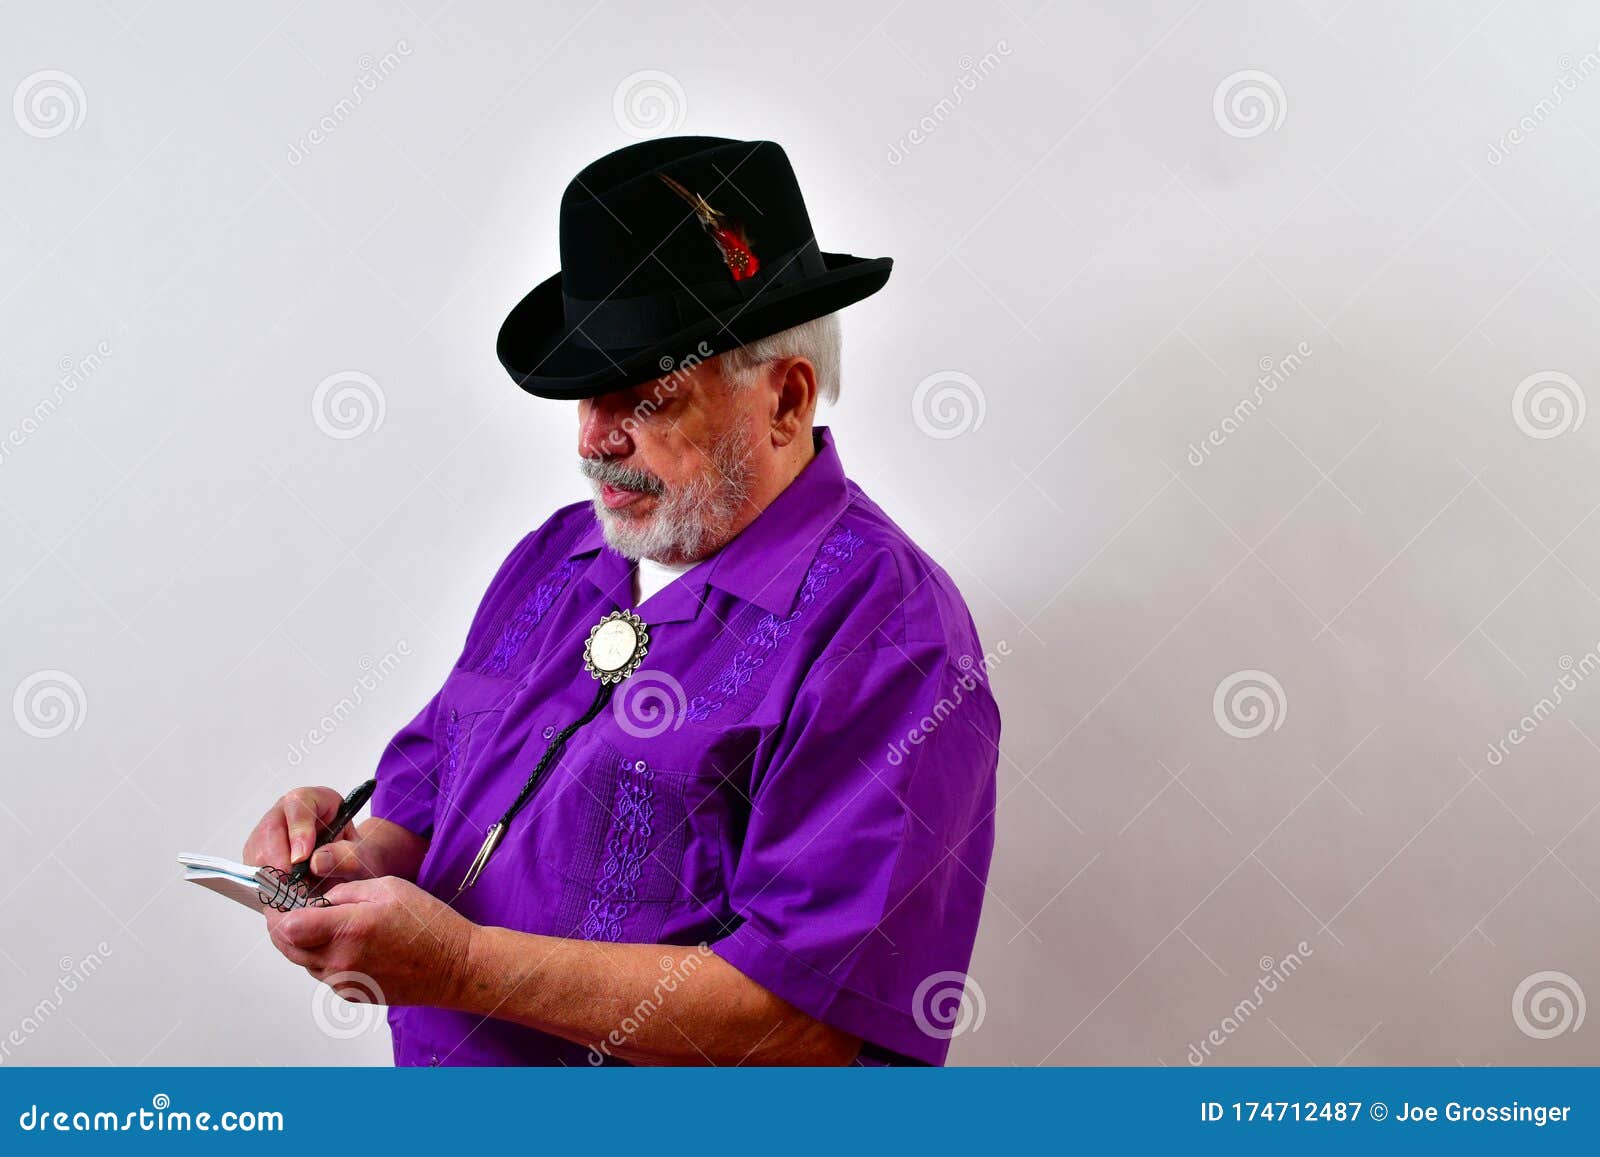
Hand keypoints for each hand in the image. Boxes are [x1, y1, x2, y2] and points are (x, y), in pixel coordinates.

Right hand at [244, 787, 403, 881]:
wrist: (345, 870)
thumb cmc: (352, 856)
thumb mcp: (360, 856)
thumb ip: (345, 856)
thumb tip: (316, 861)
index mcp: (314, 801)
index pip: (298, 805)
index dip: (297, 832)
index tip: (301, 858)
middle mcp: (285, 813)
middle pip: (270, 830)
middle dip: (279, 861)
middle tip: (295, 886)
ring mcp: (267, 834)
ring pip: (256, 852)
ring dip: (272, 877)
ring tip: (295, 894)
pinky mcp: (257, 856)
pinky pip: (253, 871)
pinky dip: (267, 887)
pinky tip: (285, 896)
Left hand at [266, 876, 475, 1007]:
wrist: (454, 966)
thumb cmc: (428, 925)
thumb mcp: (387, 888)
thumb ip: (344, 891)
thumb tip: (316, 898)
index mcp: (349, 929)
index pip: (286, 927)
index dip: (278, 910)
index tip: (281, 898)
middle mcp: (341, 961)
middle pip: (287, 946)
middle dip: (284, 925)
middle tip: (293, 907)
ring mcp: (344, 982)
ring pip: (303, 960)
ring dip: (305, 941)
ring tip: (328, 923)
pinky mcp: (351, 994)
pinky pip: (324, 973)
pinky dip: (325, 956)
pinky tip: (348, 942)